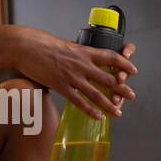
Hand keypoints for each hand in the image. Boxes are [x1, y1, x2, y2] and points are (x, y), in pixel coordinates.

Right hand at [13, 27, 136, 119]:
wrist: (27, 46)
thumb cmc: (43, 43)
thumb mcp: (66, 45)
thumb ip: (77, 53)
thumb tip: (83, 56)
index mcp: (84, 52)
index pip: (111, 57)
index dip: (124, 65)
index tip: (133, 71)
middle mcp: (82, 65)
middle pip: (108, 78)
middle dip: (122, 88)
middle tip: (132, 96)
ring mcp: (72, 77)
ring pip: (96, 94)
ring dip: (109, 104)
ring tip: (119, 112)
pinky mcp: (60, 86)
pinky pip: (78, 101)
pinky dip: (89, 111)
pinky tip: (98, 117)